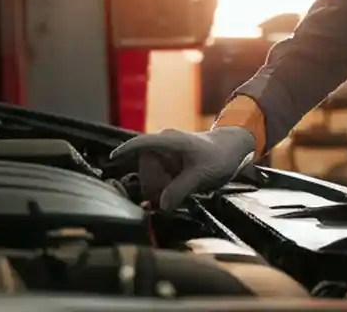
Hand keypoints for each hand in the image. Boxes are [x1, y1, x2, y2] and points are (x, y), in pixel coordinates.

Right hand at [109, 126, 256, 211]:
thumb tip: (161, 205)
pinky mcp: (172, 162)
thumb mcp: (201, 175)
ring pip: (151, 173)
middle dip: (151, 185)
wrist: (234, 149)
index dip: (125, 150)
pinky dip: (162, 188)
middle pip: (145, 166)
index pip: (141, 144)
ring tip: (170, 199)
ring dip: (157, 188)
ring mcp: (168, 153)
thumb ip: (180, 189)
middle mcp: (165, 145)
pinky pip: (159, 176)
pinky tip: (169, 197)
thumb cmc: (219, 156)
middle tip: (161, 201)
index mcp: (170, 141)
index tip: (112, 159)